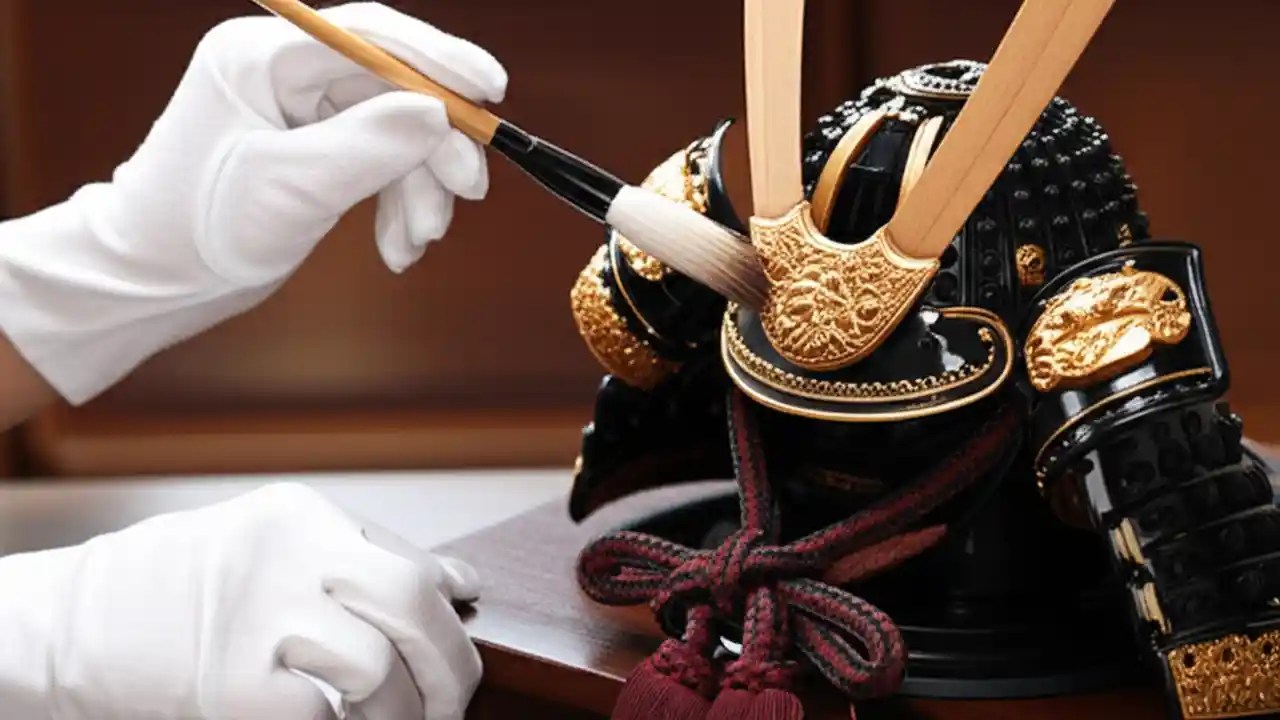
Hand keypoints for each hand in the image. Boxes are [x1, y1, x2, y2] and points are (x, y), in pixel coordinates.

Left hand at [0, 2, 506, 404]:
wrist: (154, 281)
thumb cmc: (198, 228)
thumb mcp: (288, 188)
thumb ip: (368, 145)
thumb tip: (438, 112)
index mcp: (263, 56)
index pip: (371, 36)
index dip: (438, 60)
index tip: (490, 92)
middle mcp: (286, 72)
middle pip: (394, 89)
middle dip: (435, 147)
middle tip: (468, 194)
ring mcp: (303, 113)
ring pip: (396, 133)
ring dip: (419, 189)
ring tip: (418, 241)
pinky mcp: (316, 152)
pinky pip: (380, 165)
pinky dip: (397, 207)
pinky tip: (397, 250)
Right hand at [0, 483, 482, 719]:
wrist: (67, 626)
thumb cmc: (172, 588)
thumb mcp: (266, 546)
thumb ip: (358, 556)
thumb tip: (460, 583)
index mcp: (298, 514)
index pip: (410, 557)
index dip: (451, 606)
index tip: (463, 630)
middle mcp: (286, 557)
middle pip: (411, 601)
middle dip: (452, 660)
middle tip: (453, 698)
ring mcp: (258, 621)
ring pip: (378, 670)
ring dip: (404, 711)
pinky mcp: (232, 688)